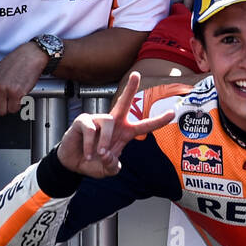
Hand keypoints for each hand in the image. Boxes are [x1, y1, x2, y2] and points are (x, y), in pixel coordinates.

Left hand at [0, 39, 46, 120]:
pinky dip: (17, 105)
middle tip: (0, 105)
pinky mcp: (15, 92)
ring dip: (7, 107)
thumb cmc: (12, 66)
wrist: (29, 56)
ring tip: (11, 95)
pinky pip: (14, 109)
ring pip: (2, 112)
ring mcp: (3, 89)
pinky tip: (18, 94)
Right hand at [56, 72, 174, 177]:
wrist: (73, 165)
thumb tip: (108, 156)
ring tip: (100, 154)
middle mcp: (113, 123)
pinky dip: (90, 145)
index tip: (172, 113)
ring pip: (108, 122)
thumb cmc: (93, 162)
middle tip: (136, 74)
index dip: (158, 120)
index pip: (144, 126)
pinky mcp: (83, 121)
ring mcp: (97, 120)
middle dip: (130, 88)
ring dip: (105, 141)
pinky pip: (91, 130)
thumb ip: (112, 166)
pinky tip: (87, 154)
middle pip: (124, 102)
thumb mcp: (107, 170)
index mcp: (124, 133)